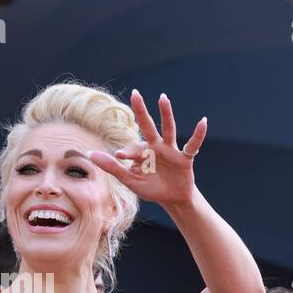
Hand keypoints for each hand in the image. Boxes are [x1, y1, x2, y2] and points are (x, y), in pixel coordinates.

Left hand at [88, 89, 206, 208]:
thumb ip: (111, 166)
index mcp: (142, 152)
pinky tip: (203, 121)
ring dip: (166, 114)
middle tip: (134, 94)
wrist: (172, 199)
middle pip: (148, 126)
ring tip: (163, 98)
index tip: (120, 156)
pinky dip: (199, 134)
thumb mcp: (129, 179)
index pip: (133, 148)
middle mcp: (156, 147)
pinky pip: (193, 144)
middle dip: (142, 111)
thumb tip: (88, 154)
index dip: (128, 153)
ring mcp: (171, 151)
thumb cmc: (150, 187)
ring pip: (169, 129)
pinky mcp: (185, 158)